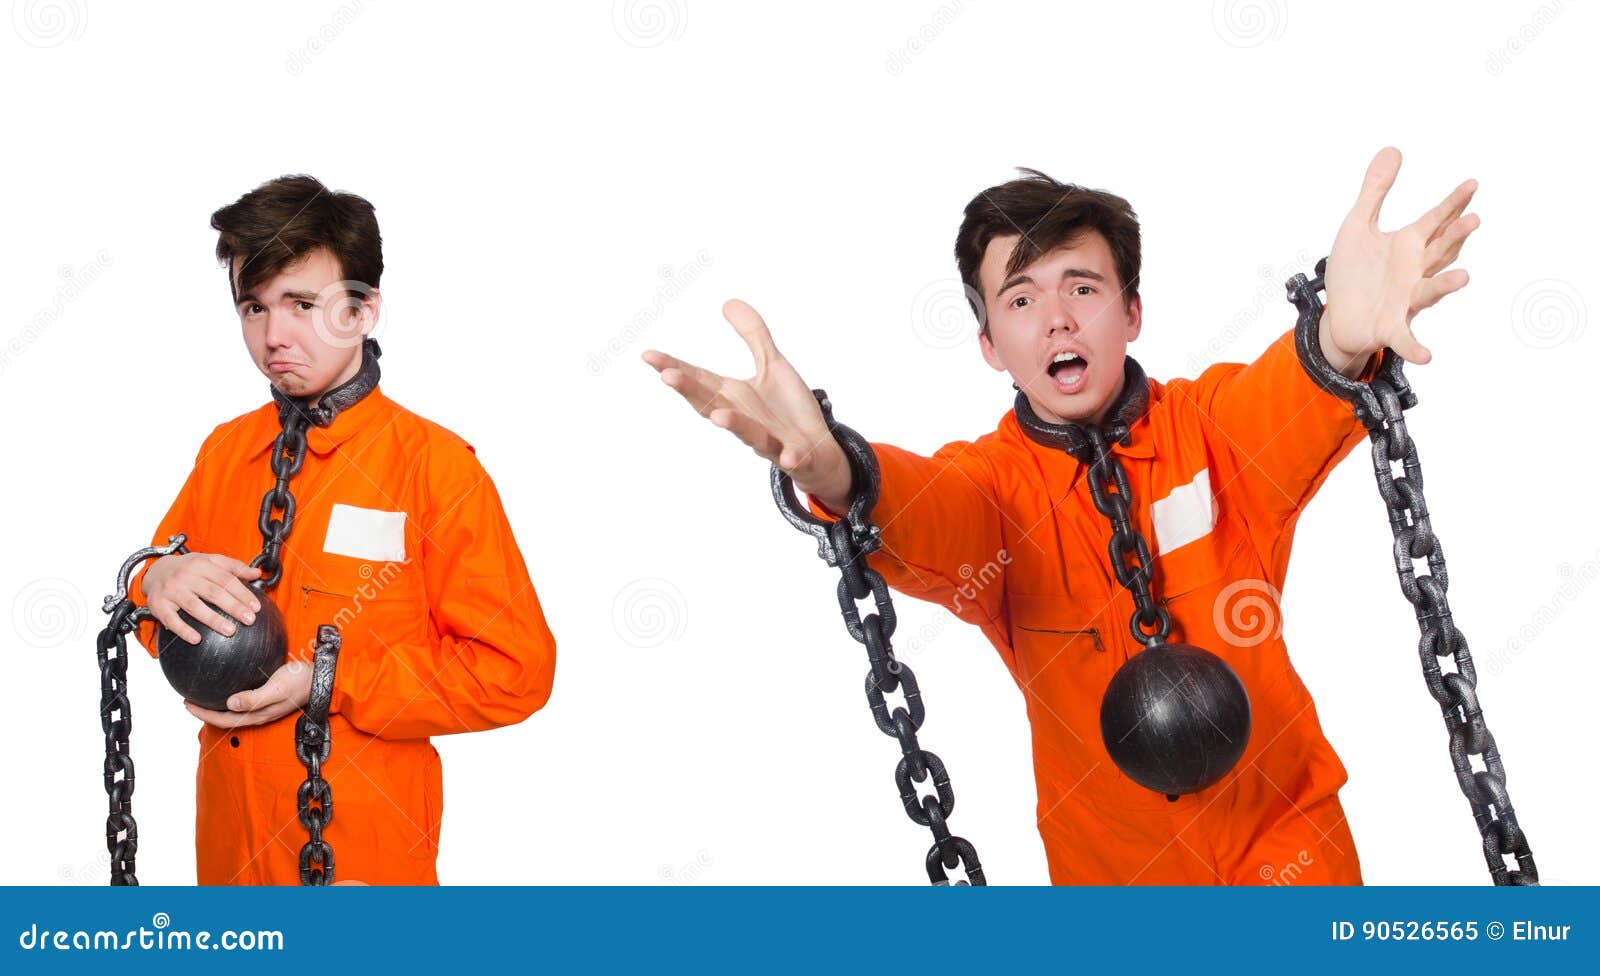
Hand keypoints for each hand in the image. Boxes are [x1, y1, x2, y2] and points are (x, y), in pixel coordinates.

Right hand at [140, 552, 262, 644]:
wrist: (155, 571)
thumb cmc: (188, 568)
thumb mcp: (210, 561)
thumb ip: (233, 567)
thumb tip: (256, 573)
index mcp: (201, 565)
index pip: (226, 579)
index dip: (242, 593)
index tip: (256, 607)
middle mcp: (186, 577)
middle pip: (213, 592)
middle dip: (233, 607)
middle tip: (249, 619)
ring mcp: (171, 591)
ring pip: (194, 606)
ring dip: (213, 620)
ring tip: (230, 630)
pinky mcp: (158, 605)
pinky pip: (171, 619)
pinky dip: (183, 630)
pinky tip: (196, 639)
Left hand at [184, 659, 311, 728]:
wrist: (321, 678)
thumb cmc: (300, 681)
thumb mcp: (276, 688)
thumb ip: (254, 698)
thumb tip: (229, 703)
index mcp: (257, 715)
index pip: (223, 720)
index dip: (203, 714)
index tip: (186, 703)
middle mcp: (258, 713)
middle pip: (225, 717)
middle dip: (205, 711)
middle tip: (189, 699)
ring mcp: (263, 706)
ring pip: (233, 710)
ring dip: (216, 705)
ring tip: (204, 694)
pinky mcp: (268, 696)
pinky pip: (242, 700)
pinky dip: (230, 696)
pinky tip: (228, 683)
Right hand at [643, 299, 853, 510]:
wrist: (817, 450)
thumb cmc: (788, 410)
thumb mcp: (772, 366)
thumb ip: (753, 336)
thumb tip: (728, 302)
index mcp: (734, 397)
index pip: (698, 379)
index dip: (673, 367)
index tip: (647, 355)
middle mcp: (743, 419)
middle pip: (712, 405)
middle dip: (691, 392)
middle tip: (667, 375)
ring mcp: (768, 440)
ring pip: (748, 434)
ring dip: (733, 425)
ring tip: (719, 416)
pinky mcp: (794, 455)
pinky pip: (791, 457)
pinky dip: (789, 456)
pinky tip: (788, 455)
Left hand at [1321, 147, 1479, 375]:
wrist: (1339, 316)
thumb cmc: (1353, 272)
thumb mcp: (1358, 226)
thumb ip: (1375, 190)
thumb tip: (1393, 149)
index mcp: (1407, 245)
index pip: (1435, 220)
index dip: (1452, 203)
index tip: (1472, 184)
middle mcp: (1412, 271)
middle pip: (1439, 252)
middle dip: (1455, 239)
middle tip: (1474, 220)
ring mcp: (1404, 300)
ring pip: (1429, 291)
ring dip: (1445, 286)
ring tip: (1463, 278)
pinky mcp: (1389, 326)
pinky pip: (1404, 337)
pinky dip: (1415, 346)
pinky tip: (1427, 355)